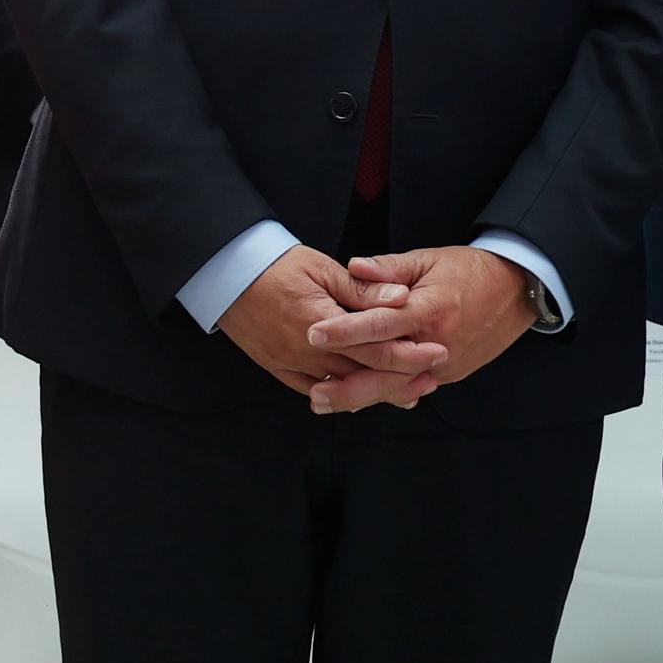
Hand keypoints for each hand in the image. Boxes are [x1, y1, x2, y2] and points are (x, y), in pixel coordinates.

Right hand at [218, 245, 416, 398]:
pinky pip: (313, 391)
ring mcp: (290, 364)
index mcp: (321, 323)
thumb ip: (362, 289)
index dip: (409, 353)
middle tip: (432, 379)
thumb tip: (400, 297)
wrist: (225, 274)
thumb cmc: (275, 265)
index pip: (374, 346)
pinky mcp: (278, 368)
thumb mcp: (322, 268)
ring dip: (375, 392)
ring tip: (407, 393)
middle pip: (363, 374)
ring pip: (342, 388)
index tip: (436, 352)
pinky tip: (361, 397)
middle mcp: (306, 351)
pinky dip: (340, 396)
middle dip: (401, 378)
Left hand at [305, 244, 538, 412]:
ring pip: (398, 387)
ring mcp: (446, 364)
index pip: (380, 324)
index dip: (345, 330)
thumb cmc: (470, 270)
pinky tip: (359, 400)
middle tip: (314, 394)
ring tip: (326, 402)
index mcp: (429, 309)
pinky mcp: (450, 373)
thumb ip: (389, 268)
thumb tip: (354, 266)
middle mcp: (437, 342)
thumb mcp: (428, 259)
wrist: (517, 290)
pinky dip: (386, 393)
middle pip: (387, 371)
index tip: (314, 334)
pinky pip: (413, 387)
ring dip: (362, 397)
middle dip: (348, 385)